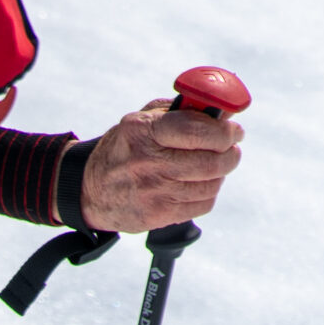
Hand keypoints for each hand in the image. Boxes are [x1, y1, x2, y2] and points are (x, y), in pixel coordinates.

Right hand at [80, 99, 240, 232]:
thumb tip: (224, 109)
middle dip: (230, 152)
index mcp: (143, 131)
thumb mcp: (143, 119)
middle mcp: (147, 162)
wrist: (90, 190)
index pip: (195, 129)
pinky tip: (200, 182)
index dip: (223, 130)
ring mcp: (152, 192)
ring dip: (222, 172)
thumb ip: (181, 110)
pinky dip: (209, 191)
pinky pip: (202, 204)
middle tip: (233, 146)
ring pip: (210, 184)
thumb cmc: (127, 147)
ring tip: (216, 163)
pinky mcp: (157, 215)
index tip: (234, 129)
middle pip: (210, 161)